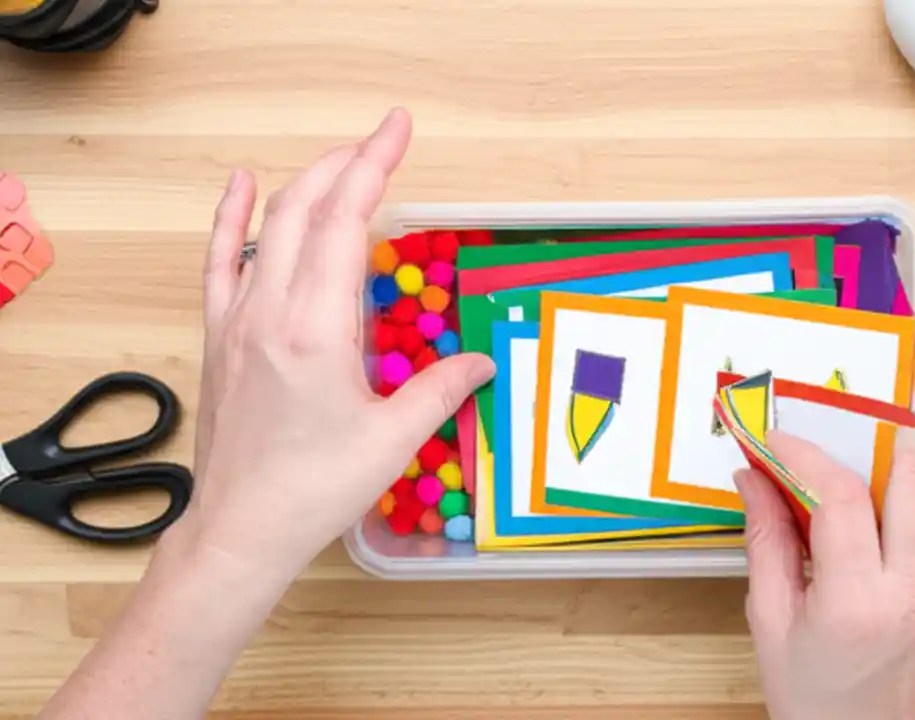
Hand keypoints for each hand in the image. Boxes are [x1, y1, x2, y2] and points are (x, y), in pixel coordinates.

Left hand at [176, 108, 493, 583]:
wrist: (239, 528)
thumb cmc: (314, 489)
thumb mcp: (393, 439)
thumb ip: (441, 389)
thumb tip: (482, 360)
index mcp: (315, 328)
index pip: (344, 222)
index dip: (373, 166)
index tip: (396, 128)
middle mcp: (270, 310)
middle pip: (306, 209)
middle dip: (347, 164)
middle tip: (383, 143)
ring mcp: (238, 319)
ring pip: (269, 227)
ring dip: (307, 184)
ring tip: (340, 160)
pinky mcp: (221, 336)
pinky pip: (222, 260)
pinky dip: (232, 217)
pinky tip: (243, 185)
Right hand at [734, 431, 914, 719]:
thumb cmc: (812, 691)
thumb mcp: (771, 617)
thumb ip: (766, 537)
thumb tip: (754, 474)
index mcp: (858, 603)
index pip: (841, 495)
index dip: (808, 453)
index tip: (781, 440)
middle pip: (909, 476)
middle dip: (865, 448)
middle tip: (829, 447)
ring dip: (893, 475)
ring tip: (852, 488)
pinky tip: (884, 520)